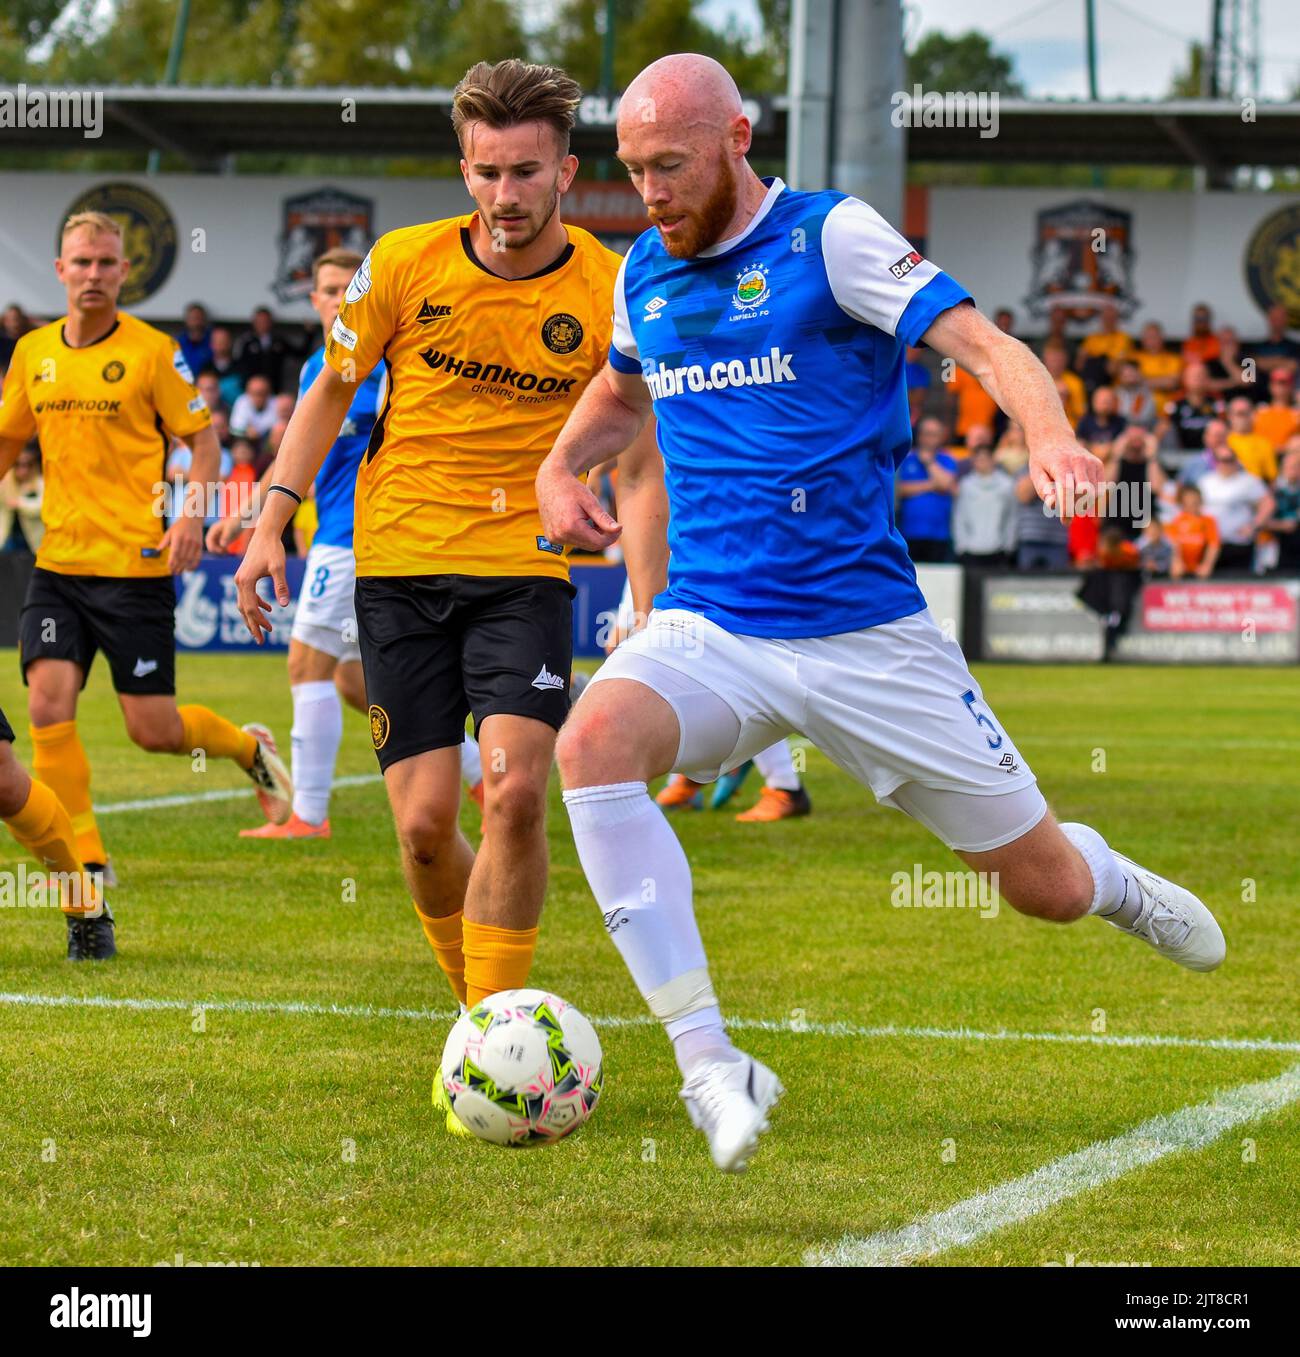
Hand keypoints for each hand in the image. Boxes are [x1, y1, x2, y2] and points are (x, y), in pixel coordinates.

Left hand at [160, 515, 202, 573]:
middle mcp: (187, 541)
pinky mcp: (200, 546)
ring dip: (184, 567)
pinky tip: (189, 569)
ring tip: (179, 572)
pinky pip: (198, 558)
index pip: (175, 552)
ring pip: (189, 559)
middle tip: (173, 573)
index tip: (169, 568)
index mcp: (178, 537)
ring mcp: (195, 544)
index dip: (172, 562)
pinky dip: (194, 565)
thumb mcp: (169, 532)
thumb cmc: (179, 526)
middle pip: (182, 557)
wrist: (193, 519)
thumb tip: (157, 551)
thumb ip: (164, 542)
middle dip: (177, 567)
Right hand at [205, 515, 244, 552]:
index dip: (210, 546)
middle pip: (210, 544)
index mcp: (213, 530)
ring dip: (218, 550)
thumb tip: (222, 545)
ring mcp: (218, 537)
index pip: (208, 540)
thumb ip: (225, 537)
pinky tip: (227, 551)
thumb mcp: (230, 530)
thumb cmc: (235, 523)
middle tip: (222, 552)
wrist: (241, 521)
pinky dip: (222, 550)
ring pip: (215, 546)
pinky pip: (220, 547)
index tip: (216, 551)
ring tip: (225, 552)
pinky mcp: (223, 540)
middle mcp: (214, 533)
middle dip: (214, 549)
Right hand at [234, 526, 287, 643]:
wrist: (265, 533)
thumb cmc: (273, 549)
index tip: (267, 632)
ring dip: (253, 617)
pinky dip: (256, 604)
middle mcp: (239, 582)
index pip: (250, 608)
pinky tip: (268, 609)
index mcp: (245, 582)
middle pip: (244, 609)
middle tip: (260, 641)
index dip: (258, 622)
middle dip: (252, 625)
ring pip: (244, 604)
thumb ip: (281, 587)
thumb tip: (284, 605)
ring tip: (263, 629)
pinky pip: (248, 596)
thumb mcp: (279, 568)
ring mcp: (240, 579)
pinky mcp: (245, 577)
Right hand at [536, 460, 621, 551]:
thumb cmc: (572, 489)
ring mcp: (554, 538)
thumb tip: (619, 530)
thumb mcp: (590, 501)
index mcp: (570, 527)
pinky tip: (583, 522)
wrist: (550, 482)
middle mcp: (560, 536)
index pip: (598, 542)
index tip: (619, 528)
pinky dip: (582, 535)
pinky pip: (573, 541)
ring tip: (593, 519)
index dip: (612, 538)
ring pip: (583, 545)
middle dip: (602, 537)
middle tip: (608, 523)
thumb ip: (604, 518)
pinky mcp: (552, 538)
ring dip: (592, 536)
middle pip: (591, 546)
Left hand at [1028, 436, 1103, 518]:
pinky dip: (1093, 498)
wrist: (1054, 438)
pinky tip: (1084, 501)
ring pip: (1094, 492)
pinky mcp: (1098, 464)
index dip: (1067, 507)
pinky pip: (1100, 488)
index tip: (1065, 522)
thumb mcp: (1036, 474)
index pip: (1067, 489)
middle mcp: (1079, 461)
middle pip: (1084, 492)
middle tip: (1067, 517)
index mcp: (1061, 464)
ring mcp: (1091, 462)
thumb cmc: (1043, 460)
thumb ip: (1044, 490)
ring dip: (1084, 504)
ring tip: (1071, 504)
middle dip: (1076, 508)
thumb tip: (1053, 505)